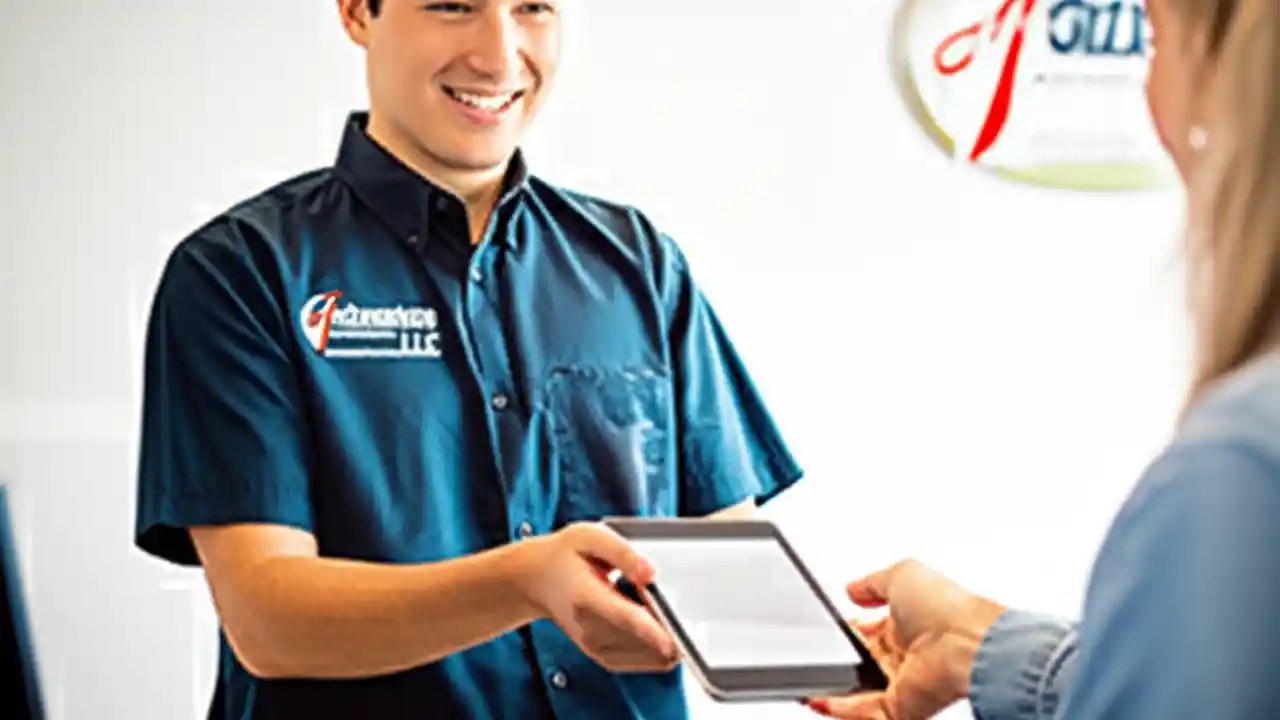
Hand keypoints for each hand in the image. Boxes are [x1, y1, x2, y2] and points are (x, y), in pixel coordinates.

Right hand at [517, 522, 678, 672]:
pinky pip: (646, 661)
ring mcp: (596, 648)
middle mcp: (590, 629)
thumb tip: (650, 573)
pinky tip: (645, 618)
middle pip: (643, 637)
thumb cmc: (567, 555)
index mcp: (586, 597)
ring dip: (662, 631)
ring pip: (650, 654)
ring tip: (638, 598)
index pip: (624, 618)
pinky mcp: (605, 658)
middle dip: (664, 617)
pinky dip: (657, 644)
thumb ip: (623, 552)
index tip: (674, 642)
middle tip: (648, 586)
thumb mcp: (591, 536)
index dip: (652, 631)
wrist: (537, 580)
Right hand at [805, 560, 1006, 719]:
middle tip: (815, 654)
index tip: (832, 627)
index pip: (872, 630)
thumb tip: (853, 588)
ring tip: (809, 682)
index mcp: (910, 623)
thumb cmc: (946, 608)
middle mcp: (907, 654)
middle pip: (864, 662)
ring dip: (833, 688)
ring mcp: (904, 683)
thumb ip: (872, 583)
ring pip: (860, 691)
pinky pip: (863, 711)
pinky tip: (820, 698)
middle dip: (840, 658)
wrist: (967, 644)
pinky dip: (839, 708)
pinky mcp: (901, 707)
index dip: (851, 629)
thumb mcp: (901, 575)